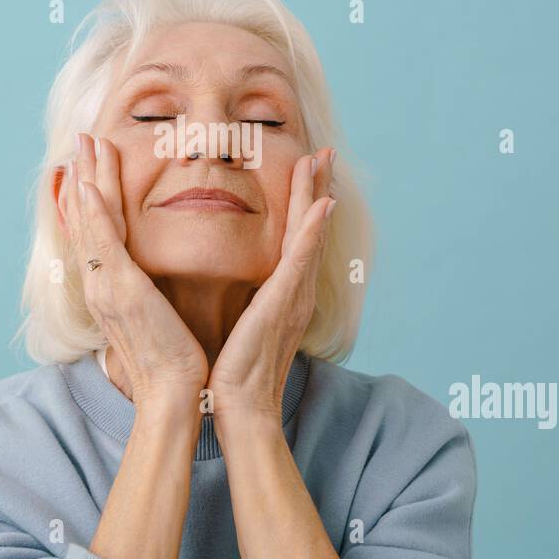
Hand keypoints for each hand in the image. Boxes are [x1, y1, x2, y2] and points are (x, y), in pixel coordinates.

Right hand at [62, 132, 208, 405]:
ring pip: (91, 222)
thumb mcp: (158, 319)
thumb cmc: (174, 362)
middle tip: (83, 139)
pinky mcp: (122, 290)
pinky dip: (93, 212)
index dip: (91, 196)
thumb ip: (151, 295)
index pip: (96, 232)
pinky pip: (103, 243)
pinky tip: (88, 186)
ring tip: (86, 146)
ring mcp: (107, 286)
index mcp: (110, 289)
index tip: (90, 166)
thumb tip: (154, 283)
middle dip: (84, 176)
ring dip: (88, 180)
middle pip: (87, 219)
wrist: (174, 395)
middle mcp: (101, 284)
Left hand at [208, 146, 336, 421]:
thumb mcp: (240, 326)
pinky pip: (301, 258)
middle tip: (324, 151)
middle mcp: (295, 290)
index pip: (295, 237)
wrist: (242, 408)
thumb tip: (235, 287)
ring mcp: (294, 295)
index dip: (302, 202)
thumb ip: (245, 302)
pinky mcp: (285, 302)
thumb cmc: (234, 372)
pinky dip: (314, 230)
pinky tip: (323, 204)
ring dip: (317, 194)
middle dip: (316, 187)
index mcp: (283, 293)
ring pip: (309, 233)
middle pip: (310, 227)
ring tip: (320, 160)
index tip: (304, 168)